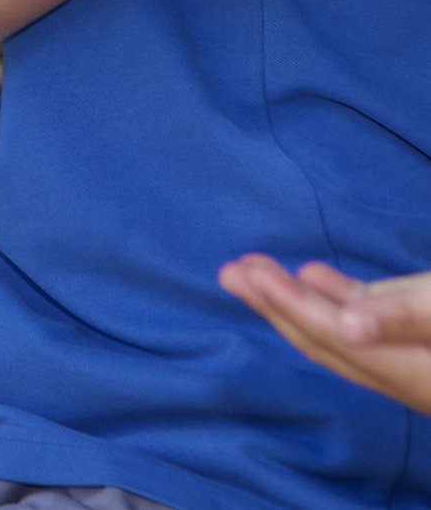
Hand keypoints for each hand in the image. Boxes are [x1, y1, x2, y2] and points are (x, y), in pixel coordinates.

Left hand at [221, 255, 430, 413]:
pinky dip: (335, 293)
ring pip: (339, 326)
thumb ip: (406, 320)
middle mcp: (402, 372)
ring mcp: (405, 351)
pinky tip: (308, 272)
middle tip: (229, 273)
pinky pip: (367, 316)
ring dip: (294, 295)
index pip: (335, 338)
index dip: (291, 304)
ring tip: (250, 266)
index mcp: (411, 376)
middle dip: (275, 304)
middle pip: (325, 339)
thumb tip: (350, 328)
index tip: (251, 274)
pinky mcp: (415, 330)